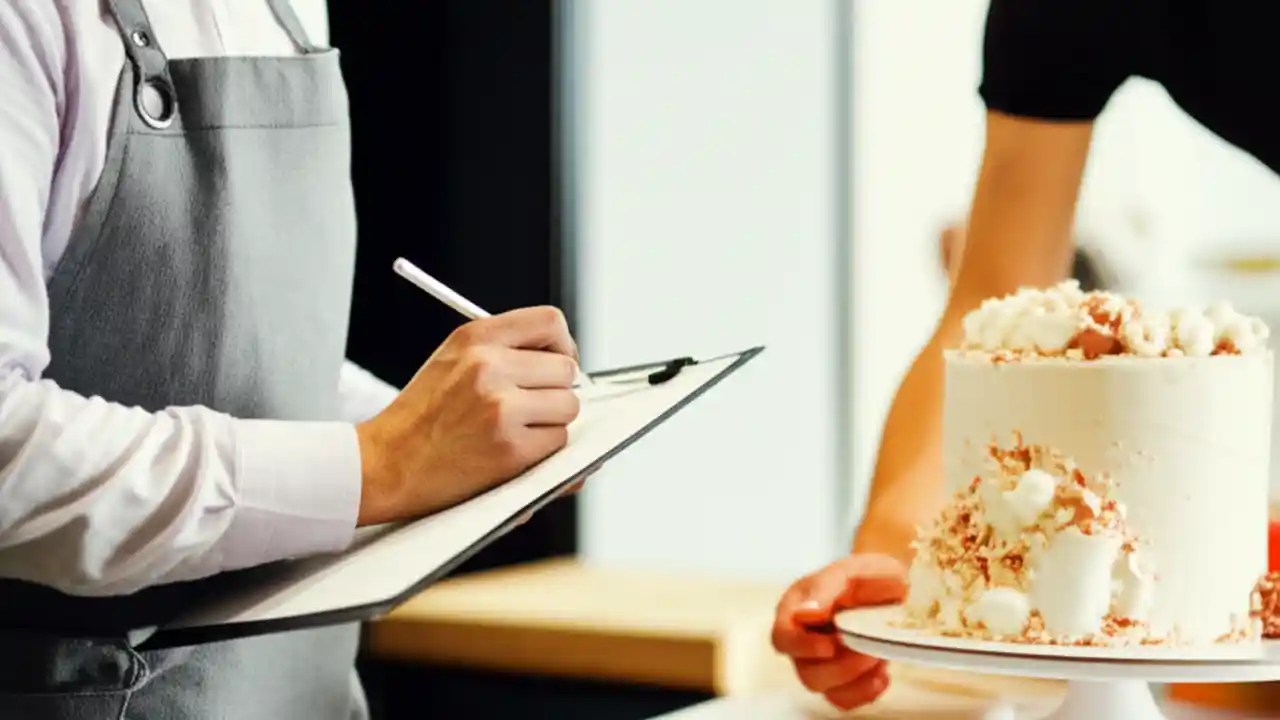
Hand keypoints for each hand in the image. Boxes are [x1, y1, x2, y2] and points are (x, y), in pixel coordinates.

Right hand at [355, 306, 581, 524]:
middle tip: (532, 405)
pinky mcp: (510, 448)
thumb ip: (502, 350)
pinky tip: (511, 449)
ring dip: (551, 421)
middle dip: (556, 389)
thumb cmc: (419, 417)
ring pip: (568, 406)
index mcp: (476, 338)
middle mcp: (489, 366)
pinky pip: (557, 441)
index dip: (563, 345)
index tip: (557, 362)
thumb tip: (562, 359)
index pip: (550, 323)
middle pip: (566, 369)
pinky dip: (542, 449)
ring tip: (516, 428)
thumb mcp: (452, 359)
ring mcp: (501, 408)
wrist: (385, 464)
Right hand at [771, 554, 905, 710]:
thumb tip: (803, 613)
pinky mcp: (844, 678)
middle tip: (868, 651)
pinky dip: (866, 691)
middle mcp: (803, 640)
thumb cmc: (865, 575)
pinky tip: (882, 674)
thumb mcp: (848, 572)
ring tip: (878, 659)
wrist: (892, 586)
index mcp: (794, 610)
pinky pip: (846, 698)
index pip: (783, 638)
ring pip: (826, 690)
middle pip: (807, 672)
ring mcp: (822, 662)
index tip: (830, 645)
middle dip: (841, 668)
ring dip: (855, 680)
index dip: (802, 647)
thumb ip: (824, 589)